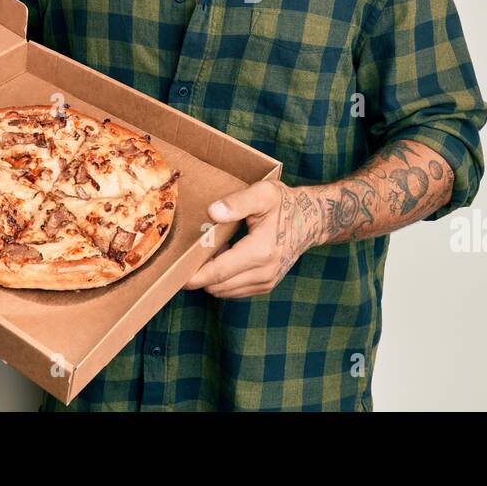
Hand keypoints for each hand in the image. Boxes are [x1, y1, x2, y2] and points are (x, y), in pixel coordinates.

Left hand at [183, 179, 324, 298]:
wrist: (311, 220)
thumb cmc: (285, 204)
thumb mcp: (263, 193)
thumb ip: (237, 202)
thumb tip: (212, 212)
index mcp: (261, 251)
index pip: (218, 272)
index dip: (194, 275)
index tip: (174, 272)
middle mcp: (264, 273)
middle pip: (217, 286)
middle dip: (198, 275)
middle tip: (186, 257)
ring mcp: (266, 282)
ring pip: (224, 291)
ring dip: (211, 278)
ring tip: (211, 252)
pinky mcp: (266, 285)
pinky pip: (234, 291)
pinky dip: (223, 280)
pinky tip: (225, 258)